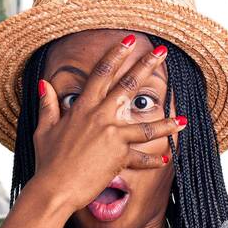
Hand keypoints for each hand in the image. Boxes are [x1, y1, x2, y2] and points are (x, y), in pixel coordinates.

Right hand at [30, 35, 186, 212]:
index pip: (102, 72)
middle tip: (163, 52)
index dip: (116, 53)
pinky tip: (165, 160)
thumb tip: (44, 83)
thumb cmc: (47, 161)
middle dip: (147, 66)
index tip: (129, 39)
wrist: (53, 188)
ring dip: (167, 122)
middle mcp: (100, 116)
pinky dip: (152, 161)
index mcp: (82, 107)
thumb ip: (48, 105)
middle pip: (128, 85)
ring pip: (146, 125)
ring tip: (183, 120)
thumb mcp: (44, 129)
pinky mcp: (119, 155)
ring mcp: (112, 135)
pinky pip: (141, 157)